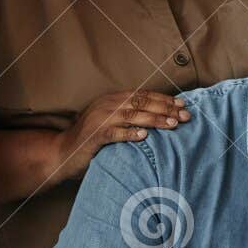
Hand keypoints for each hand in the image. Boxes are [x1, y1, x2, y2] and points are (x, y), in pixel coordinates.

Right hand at [56, 90, 189, 182]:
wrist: (62, 152)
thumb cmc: (92, 139)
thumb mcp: (112, 122)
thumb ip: (130, 116)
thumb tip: (161, 116)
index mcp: (113, 99)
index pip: (143, 95)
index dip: (164, 99)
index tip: (183, 105)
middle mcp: (107, 105)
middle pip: (141, 103)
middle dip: (165, 108)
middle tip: (185, 116)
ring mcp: (99, 119)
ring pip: (132, 115)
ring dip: (154, 119)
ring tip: (172, 124)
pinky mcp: (94, 135)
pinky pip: (114, 132)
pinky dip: (130, 133)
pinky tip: (144, 136)